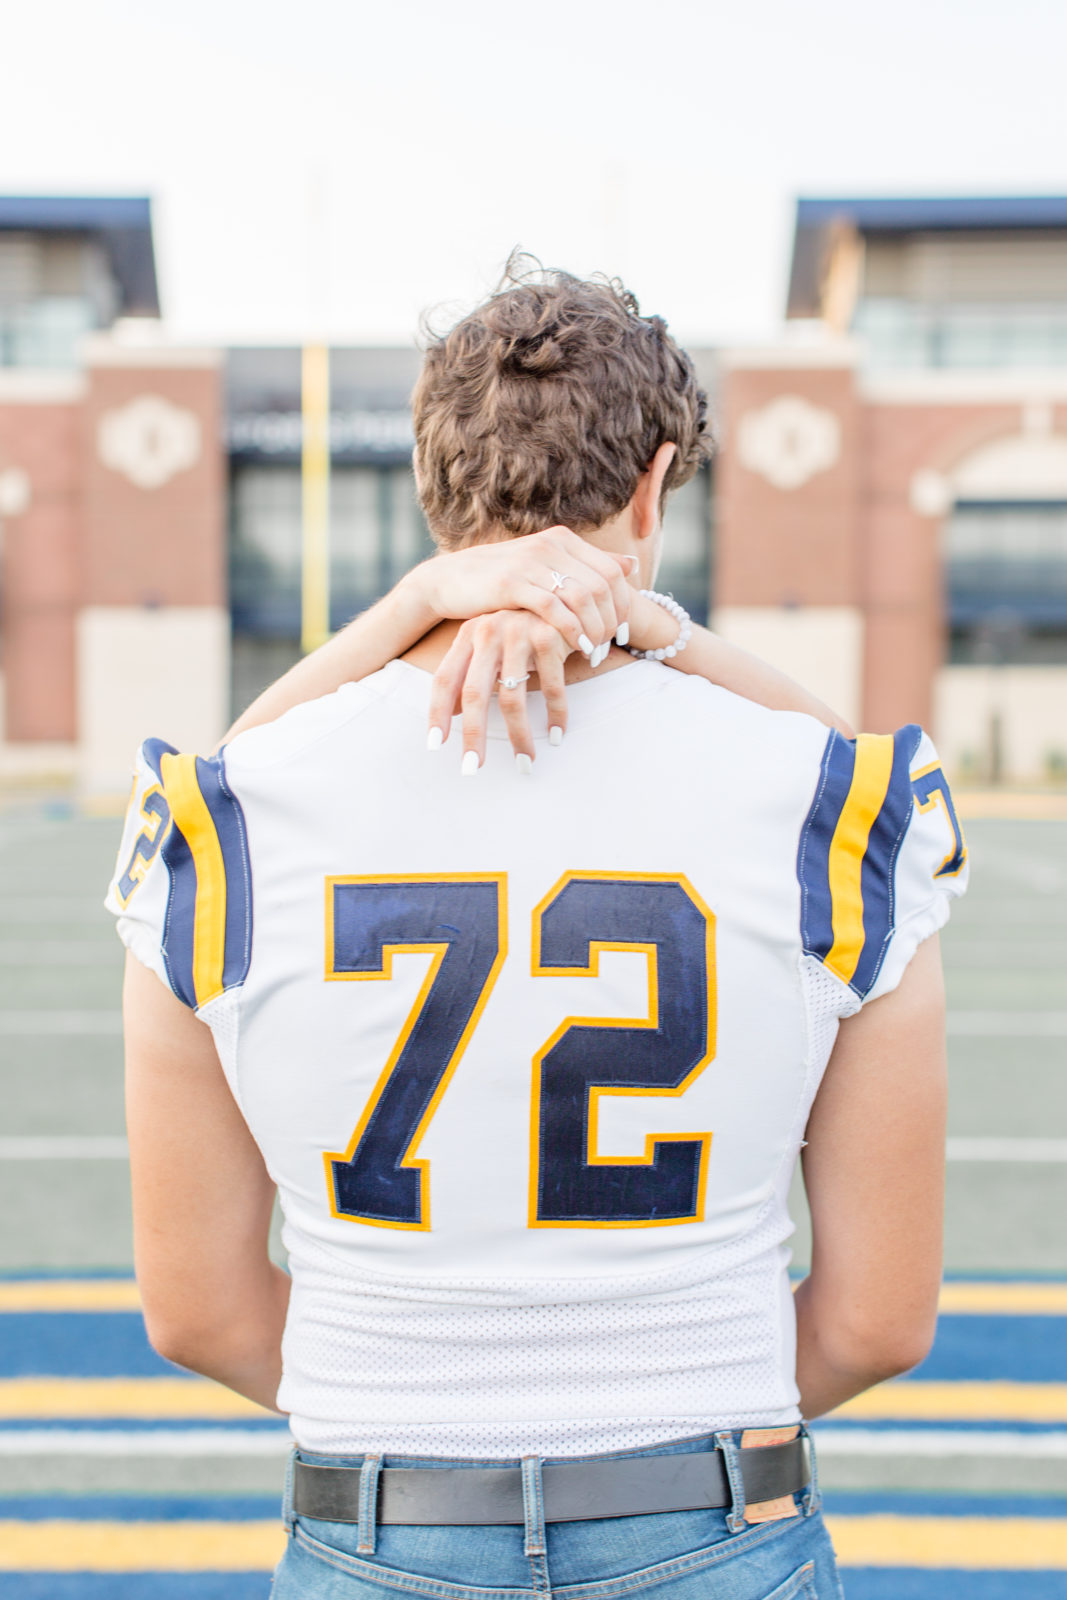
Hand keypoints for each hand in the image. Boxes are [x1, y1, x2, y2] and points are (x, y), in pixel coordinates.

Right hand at [405, 527, 636, 659]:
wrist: (450, 580)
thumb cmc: (502, 580)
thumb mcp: (547, 568)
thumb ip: (588, 565)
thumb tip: (631, 564)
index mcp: (563, 540)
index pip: (612, 571)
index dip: (623, 603)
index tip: (624, 631)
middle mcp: (550, 546)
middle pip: (602, 585)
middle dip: (611, 620)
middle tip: (609, 645)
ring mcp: (530, 563)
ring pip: (582, 597)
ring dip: (594, 628)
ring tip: (593, 650)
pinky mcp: (511, 583)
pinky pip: (552, 607)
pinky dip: (570, 630)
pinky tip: (575, 647)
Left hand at [427, 610, 572, 770]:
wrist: (563, 590)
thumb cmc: (522, 626)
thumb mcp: (491, 646)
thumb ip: (471, 674)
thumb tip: (452, 714)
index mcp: (468, 635)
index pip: (444, 679)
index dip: (437, 713)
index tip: (434, 745)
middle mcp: (488, 633)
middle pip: (474, 694)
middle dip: (473, 736)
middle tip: (472, 768)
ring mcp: (518, 634)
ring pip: (512, 698)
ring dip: (519, 736)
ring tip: (525, 762)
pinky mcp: (549, 636)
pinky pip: (551, 687)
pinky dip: (555, 714)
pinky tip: (556, 734)